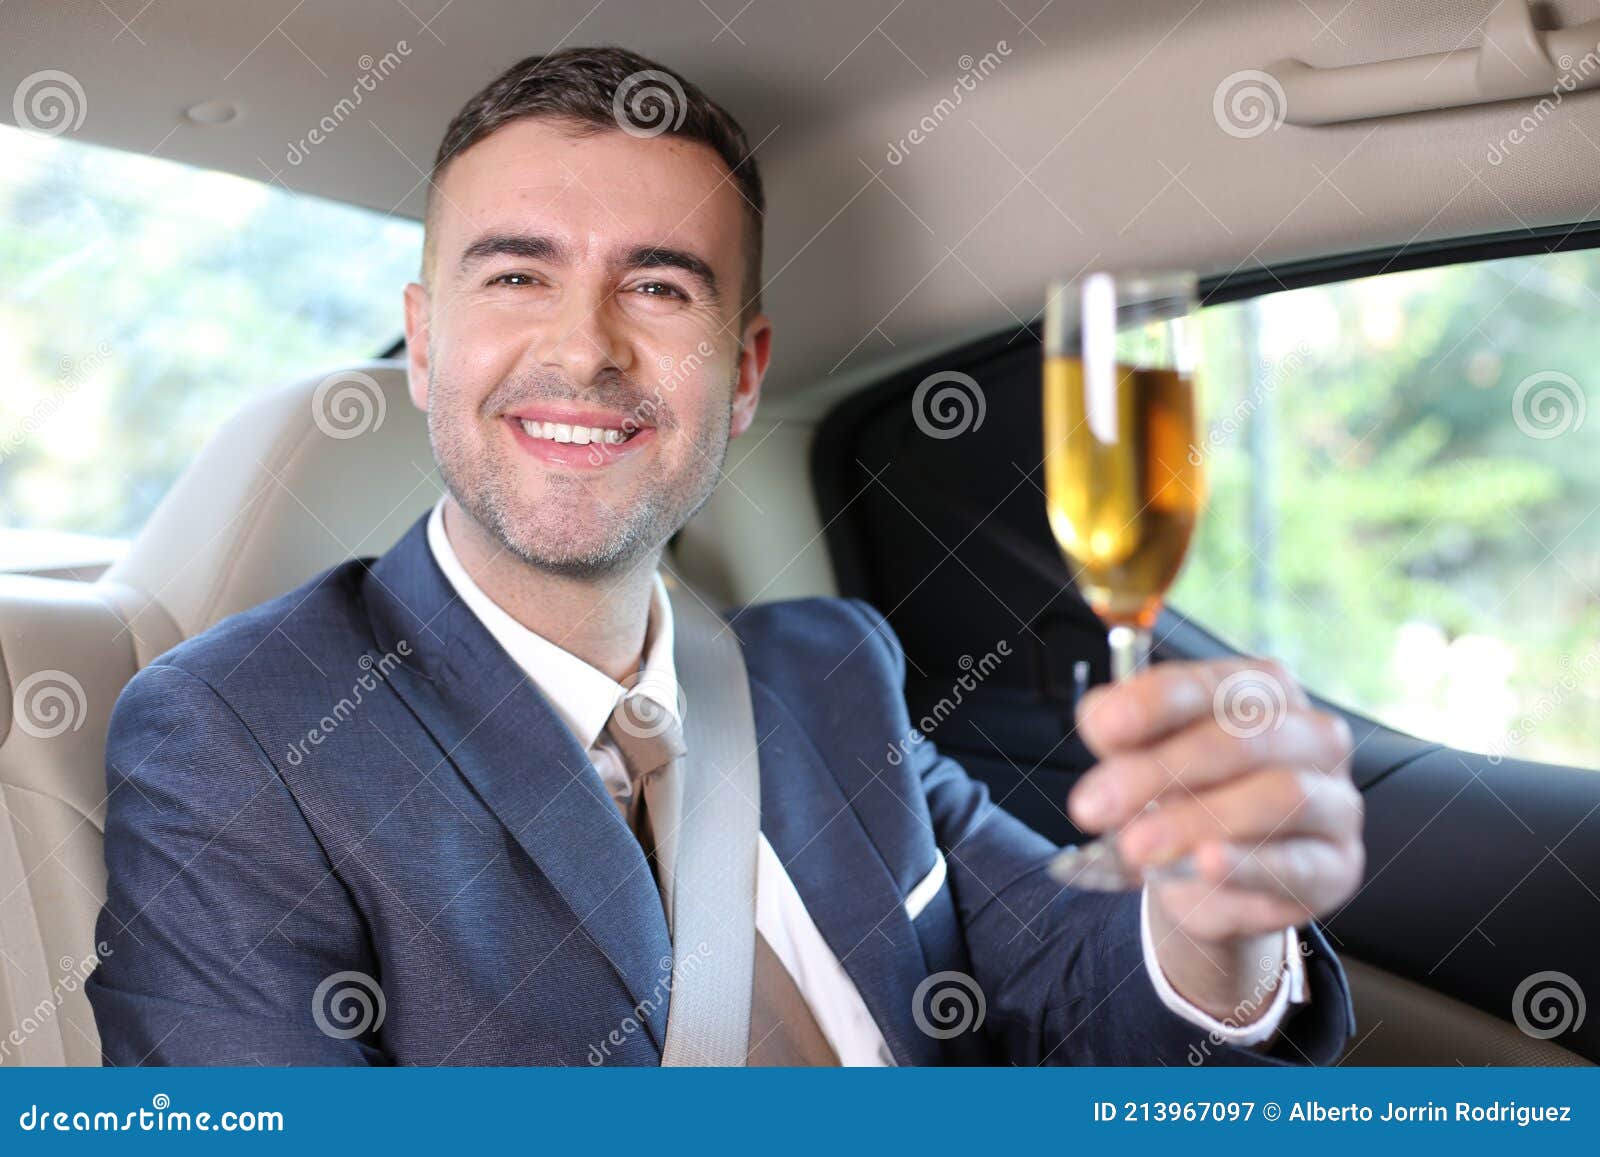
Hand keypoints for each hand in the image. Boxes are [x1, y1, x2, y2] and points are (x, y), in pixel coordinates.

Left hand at [1067, 657, 1364, 1022]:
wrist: (1213, 882)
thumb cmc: (1180, 799)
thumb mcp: (1142, 760)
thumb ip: (1121, 733)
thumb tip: (1102, 717)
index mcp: (1262, 690)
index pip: (1208, 685)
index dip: (1153, 703)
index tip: (1103, 729)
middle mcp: (1310, 734)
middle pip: (1240, 738)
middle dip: (1158, 771)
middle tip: (1093, 805)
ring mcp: (1335, 799)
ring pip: (1278, 795)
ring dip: (1197, 820)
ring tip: (1135, 845)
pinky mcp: (1338, 864)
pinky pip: (1298, 862)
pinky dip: (1248, 864)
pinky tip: (1206, 864)